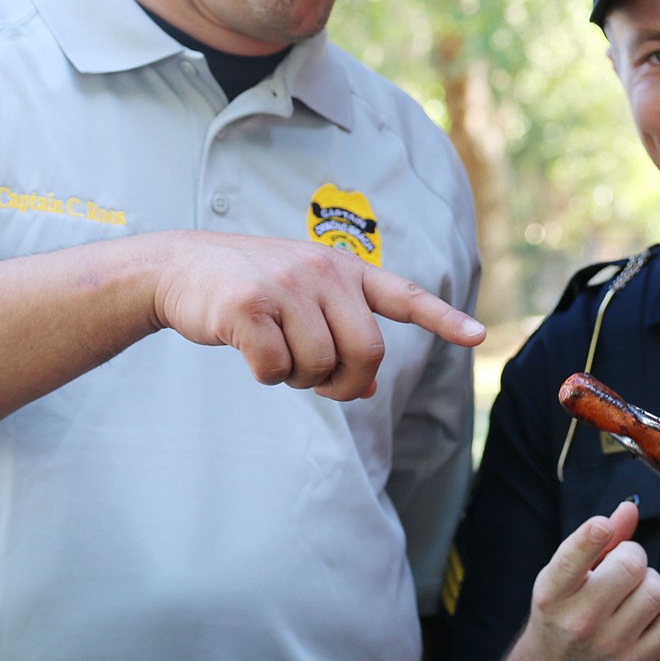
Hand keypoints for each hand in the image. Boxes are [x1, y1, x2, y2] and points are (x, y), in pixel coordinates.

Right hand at [151, 231, 483, 400]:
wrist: (180, 268)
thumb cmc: (251, 291)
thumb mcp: (303, 298)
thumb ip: (340, 332)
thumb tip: (367, 391)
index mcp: (344, 269)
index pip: (404, 295)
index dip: (442, 319)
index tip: (478, 336)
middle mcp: (323, 270)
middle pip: (366, 354)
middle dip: (345, 382)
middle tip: (315, 379)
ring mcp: (287, 285)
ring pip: (320, 366)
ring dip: (298, 378)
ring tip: (275, 350)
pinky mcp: (249, 306)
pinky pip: (276, 370)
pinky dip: (265, 375)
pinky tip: (248, 349)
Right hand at [496, 500, 659, 660]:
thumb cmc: (560, 618)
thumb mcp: (563, 579)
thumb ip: (595, 542)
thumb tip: (629, 509)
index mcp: (553, 594)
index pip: (573, 559)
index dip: (593, 535)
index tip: (602, 526)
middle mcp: (578, 622)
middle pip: (631, 565)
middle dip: (633, 556)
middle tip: (623, 567)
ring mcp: (609, 647)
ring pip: (656, 591)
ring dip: (651, 584)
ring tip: (633, 593)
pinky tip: (646, 615)